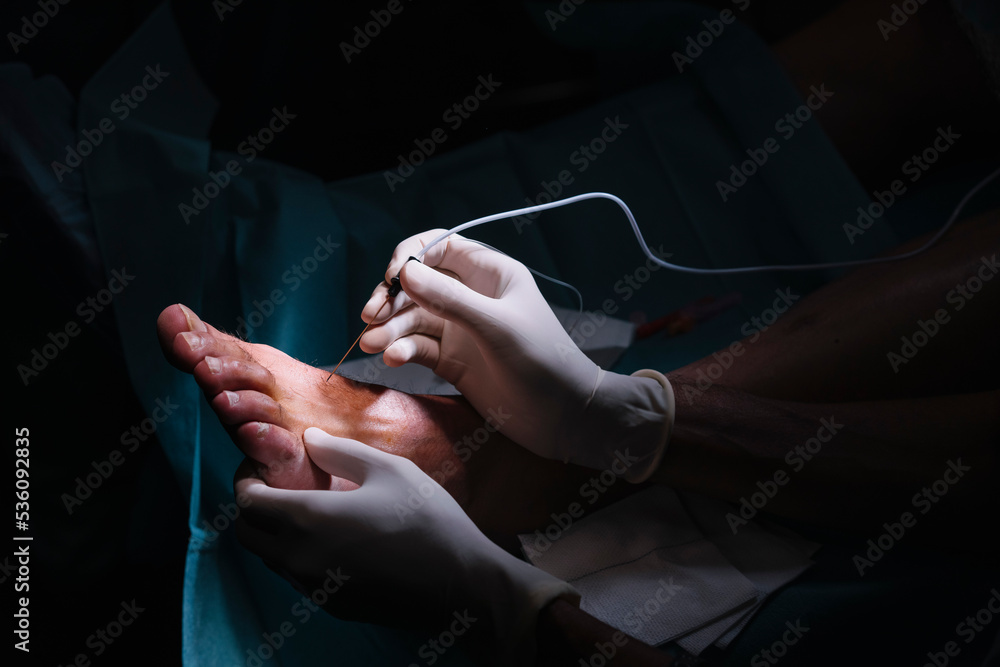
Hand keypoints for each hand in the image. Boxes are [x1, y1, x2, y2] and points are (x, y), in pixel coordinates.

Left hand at [235, 427, 577, 662]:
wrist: (459, 585)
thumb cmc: (427, 520)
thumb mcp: (389, 470)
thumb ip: (340, 452)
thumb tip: (308, 439)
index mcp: (309, 520)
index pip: (246, 503)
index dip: (246, 480)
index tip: (261, 467)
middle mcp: (301, 558)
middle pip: (246, 536)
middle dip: (251, 508)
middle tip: (276, 486)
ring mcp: (314, 587)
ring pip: (269, 558)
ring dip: (274, 533)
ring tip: (307, 509)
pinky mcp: (331, 605)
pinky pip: (296, 576)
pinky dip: (297, 554)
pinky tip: (331, 537)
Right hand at [359, 231, 674, 480]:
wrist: (563, 417)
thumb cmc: (542, 361)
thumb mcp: (496, 325)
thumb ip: (449, 299)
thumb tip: (404, 273)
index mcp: (490, 274)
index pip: (439, 246)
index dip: (410, 256)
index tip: (392, 278)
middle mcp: (472, 296)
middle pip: (418, 284)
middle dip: (391, 297)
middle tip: (370, 317)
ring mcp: (461, 329)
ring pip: (413, 318)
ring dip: (390, 328)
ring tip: (371, 345)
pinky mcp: (453, 361)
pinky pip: (418, 347)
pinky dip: (402, 350)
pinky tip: (394, 358)